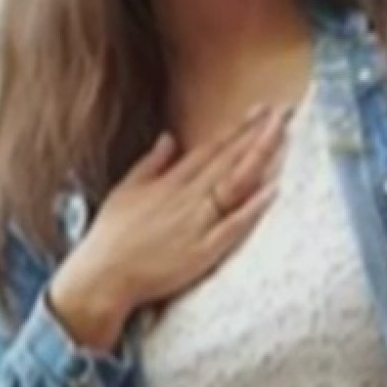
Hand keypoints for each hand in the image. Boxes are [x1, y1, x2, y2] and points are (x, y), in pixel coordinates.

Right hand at [50, 105, 291, 349]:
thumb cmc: (111, 236)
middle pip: (229, 159)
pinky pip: (233, 227)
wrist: (101, 276)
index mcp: (170, 181)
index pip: (212, 148)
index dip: (240, 128)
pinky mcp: (203, 252)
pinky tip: (273, 190)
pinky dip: (252, 208)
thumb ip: (151, 163)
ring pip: (234, 184)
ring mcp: (197, 223)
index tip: (263, 110)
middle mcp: (187, 196)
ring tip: (283, 135)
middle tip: (285, 111)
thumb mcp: (126, 189)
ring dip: (259, 158)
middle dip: (258, 134)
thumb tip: (170, 138)